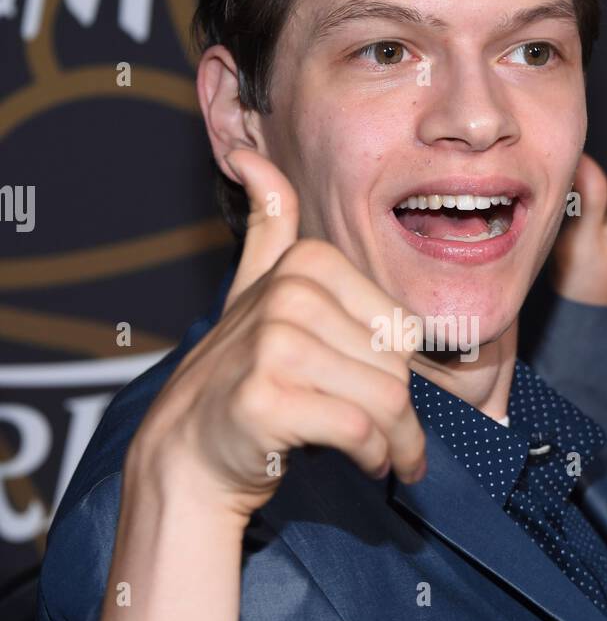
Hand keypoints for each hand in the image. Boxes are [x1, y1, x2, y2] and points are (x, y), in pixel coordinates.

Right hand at [132, 148, 426, 523]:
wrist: (186, 452)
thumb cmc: (237, 377)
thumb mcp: (251, 290)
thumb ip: (266, 228)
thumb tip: (251, 157)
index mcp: (306, 265)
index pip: (402, 327)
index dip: (402, 370)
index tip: (388, 394)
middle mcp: (289, 296)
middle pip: (396, 365)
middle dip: (406, 413)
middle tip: (395, 439)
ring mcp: (274, 346)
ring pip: (384, 399)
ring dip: (398, 442)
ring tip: (388, 456)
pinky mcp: (267, 399)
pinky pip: (359, 429)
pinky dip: (374, 456)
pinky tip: (366, 463)